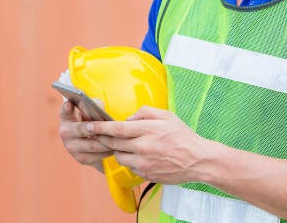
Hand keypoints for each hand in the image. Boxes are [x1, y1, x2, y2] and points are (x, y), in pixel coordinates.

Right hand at [59, 100, 113, 168]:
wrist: (89, 138)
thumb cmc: (92, 119)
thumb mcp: (91, 110)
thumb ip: (95, 105)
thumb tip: (100, 109)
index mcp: (66, 117)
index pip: (65, 111)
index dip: (67, 108)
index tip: (70, 104)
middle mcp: (65, 132)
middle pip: (81, 130)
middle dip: (95, 128)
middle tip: (107, 127)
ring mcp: (71, 147)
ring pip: (92, 145)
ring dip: (106, 142)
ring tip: (118, 138)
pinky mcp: (80, 158)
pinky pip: (96, 157)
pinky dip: (106, 153)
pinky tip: (115, 148)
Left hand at [80, 106, 208, 183]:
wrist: (198, 160)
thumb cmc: (183, 136)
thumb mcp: (167, 116)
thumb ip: (145, 112)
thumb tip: (128, 118)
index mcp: (147, 129)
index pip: (117, 128)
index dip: (100, 127)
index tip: (89, 125)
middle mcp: (143, 147)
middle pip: (114, 142)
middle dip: (103, 138)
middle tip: (98, 134)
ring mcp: (144, 162)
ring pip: (119, 156)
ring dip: (118, 149)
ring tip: (127, 144)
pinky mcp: (146, 174)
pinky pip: (130, 166)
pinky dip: (130, 160)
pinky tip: (139, 155)